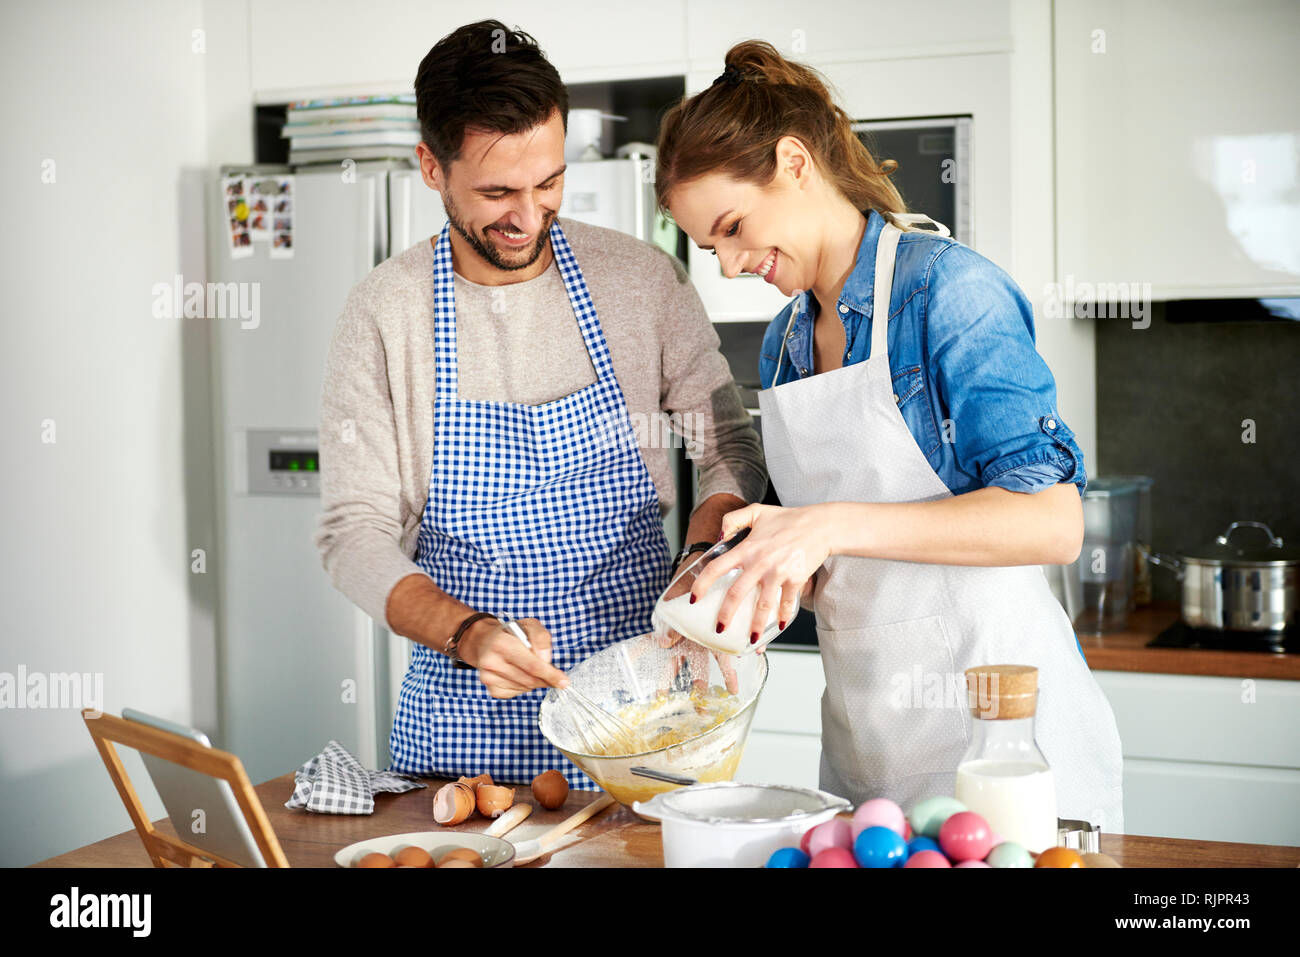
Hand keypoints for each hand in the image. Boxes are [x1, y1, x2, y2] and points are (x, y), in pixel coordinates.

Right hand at [458, 617, 569, 698]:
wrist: (484, 642)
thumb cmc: (510, 634)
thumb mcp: (529, 625)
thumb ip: (542, 638)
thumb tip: (546, 660)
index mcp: (502, 643)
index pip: (532, 666)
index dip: (550, 675)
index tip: (564, 681)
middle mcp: (491, 661)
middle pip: (529, 679)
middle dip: (545, 679)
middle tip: (553, 676)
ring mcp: (489, 677)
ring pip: (524, 687)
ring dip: (534, 681)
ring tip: (529, 668)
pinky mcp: (490, 688)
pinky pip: (516, 693)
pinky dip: (524, 686)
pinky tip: (519, 674)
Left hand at [691, 504, 834, 639]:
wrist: (820, 525)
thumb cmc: (789, 519)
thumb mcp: (757, 511)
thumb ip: (733, 519)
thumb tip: (718, 535)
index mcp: (747, 548)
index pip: (717, 568)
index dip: (702, 584)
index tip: (694, 599)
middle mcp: (760, 562)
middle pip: (736, 594)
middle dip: (725, 615)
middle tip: (719, 629)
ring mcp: (778, 572)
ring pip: (762, 606)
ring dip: (756, 625)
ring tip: (751, 639)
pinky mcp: (796, 579)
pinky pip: (786, 603)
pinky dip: (783, 617)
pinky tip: (780, 626)